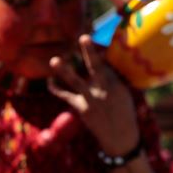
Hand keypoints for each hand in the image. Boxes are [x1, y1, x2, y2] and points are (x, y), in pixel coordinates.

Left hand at [47, 36, 139, 156]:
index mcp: (116, 84)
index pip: (108, 62)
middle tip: (83, 37)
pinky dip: (56, 89)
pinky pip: (66, 96)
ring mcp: (90, 99)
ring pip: (76, 82)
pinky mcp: (81, 107)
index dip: (100, 48)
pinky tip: (49, 81)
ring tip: (54, 59)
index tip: (94, 34)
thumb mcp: (123, 94)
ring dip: (64, 70)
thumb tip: (103, 62)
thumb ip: (112, 79)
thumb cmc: (123, 112)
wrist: (119, 137)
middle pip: (97, 67)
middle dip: (90, 52)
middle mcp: (104, 89)